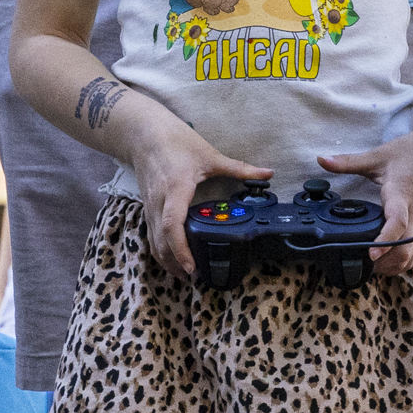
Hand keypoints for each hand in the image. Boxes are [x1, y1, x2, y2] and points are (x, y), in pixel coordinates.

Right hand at [126, 115, 270, 282]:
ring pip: (154, 241)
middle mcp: (159, 201)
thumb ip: (240, 168)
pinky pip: (151, 234)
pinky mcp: (147, 207)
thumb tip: (268, 173)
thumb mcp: (210, 154)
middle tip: (196, 278)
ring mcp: (150, 206)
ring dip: (167, 261)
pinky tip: (173, 260)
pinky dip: (161, 250)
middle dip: (176, 263)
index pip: (174, 224)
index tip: (192, 266)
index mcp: (176, 188)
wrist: (144, 134)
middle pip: (162, 241)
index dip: (181, 249)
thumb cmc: (176, 141)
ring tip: (186, 276)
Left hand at [319, 121, 412, 281]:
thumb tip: (322, 160)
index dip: (385, 240)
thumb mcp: (378, 155)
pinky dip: (400, 262)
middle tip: (360, 262)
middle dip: (384, 261)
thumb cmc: (411, 155)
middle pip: (405, 248)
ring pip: (411, 256)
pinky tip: (384, 261)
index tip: (371, 253)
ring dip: (391, 265)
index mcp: (402, 194)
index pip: (398, 222)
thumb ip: (348, 161)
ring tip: (369, 265)